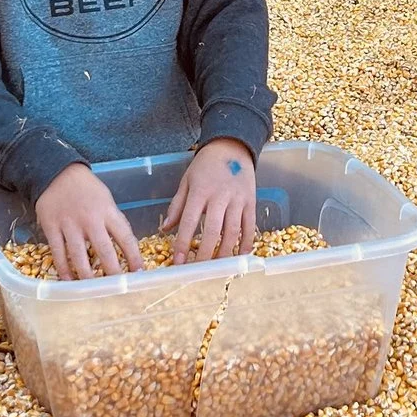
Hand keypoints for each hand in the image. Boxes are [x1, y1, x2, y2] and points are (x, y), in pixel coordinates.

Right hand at [34, 165, 143, 279]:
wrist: (57, 172)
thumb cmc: (87, 188)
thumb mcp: (107, 199)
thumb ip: (114, 221)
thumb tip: (125, 246)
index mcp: (107, 211)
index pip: (125, 237)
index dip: (134, 257)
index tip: (139, 273)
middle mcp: (90, 220)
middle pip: (104, 250)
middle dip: (113, 272)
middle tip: (117, 288)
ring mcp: (69, 224)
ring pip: (79, 255)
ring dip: (87, 275)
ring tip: (93, 289)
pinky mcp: (51, 227)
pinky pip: (58, 252)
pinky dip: (63, 269)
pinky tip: (69, 281)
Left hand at [166, 139, 257, 264]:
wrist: (231, 147)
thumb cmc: (205, 166)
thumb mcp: (187, 181)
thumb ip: (177, 206)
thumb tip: (165, 228)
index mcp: (201, 191)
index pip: (190, 221)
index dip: (183, 243)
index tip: (178, 262)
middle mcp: (220, 196)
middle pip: (213, 230)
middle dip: (204, 253)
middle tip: (198, 270)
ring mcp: (238, 199)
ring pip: (233, 231)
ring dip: (225, 252)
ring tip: (217, 267)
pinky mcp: (251, 201)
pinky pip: (250, 226)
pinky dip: (246, 242)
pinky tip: (240, 255)